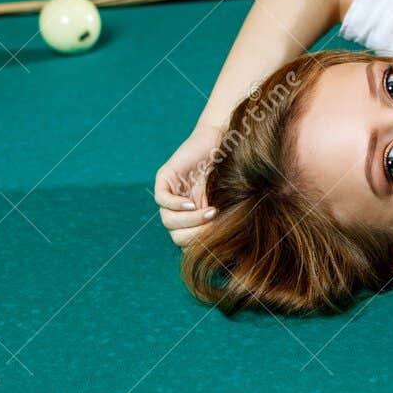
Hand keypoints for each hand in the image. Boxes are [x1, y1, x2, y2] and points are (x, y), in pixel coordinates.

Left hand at [155, 123, 224, 246]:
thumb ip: (221, 223)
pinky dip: (177, 206)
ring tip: (210, 212)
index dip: (202, 244)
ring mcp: (170, 194)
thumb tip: (229, 252)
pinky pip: (162, 200)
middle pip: (177, 236)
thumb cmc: (230, 172)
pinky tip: (192, 204)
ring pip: (169, 221)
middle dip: (196, 235)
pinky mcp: (164, 179)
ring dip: (190, 221)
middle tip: (215, 224)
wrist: (222, 141)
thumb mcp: (227, 202)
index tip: (221, 235)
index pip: (188, 243)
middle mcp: (178, 210)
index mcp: (191, 219)